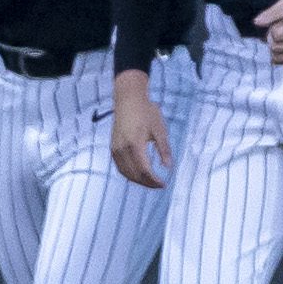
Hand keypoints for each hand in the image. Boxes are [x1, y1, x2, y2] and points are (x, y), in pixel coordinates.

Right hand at [109, 71, 170, 187]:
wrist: (128, 99)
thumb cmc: (146, 112)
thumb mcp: (160, 130)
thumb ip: (164, 150)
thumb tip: (169, 167)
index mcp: (135, 144)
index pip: (144, 170)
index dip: (154, 180)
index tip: (164, 184)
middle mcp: (123, 148)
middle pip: (134, 174)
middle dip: (147, 183)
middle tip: (159, 185)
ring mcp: (116, 148)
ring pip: (125, 172)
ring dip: (137, 180)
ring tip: (150, 180)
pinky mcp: (113, 147)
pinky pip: (120, 166)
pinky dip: (129, 173)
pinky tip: (139, 171)